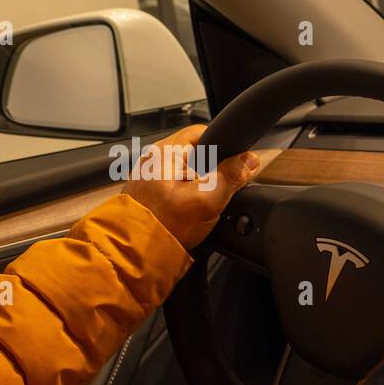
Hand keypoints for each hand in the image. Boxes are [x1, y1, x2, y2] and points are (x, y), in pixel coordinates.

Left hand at [120, 125, 262, 249]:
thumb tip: (249, 160)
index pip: (204, 132)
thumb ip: (231, 176)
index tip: (235, 165)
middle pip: (196, 152)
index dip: (225, 147)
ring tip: (202, 203)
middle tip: (218, 191)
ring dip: (200, 184)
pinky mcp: (148, 191)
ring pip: (187, 169)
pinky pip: (176, 184)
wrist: (134, 251)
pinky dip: (186, 194)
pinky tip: (188, 210)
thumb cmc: (164, 225)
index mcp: (166, 151)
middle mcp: (154, 158)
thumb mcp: (208, 199)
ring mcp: (149, 174)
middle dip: (213, 169)